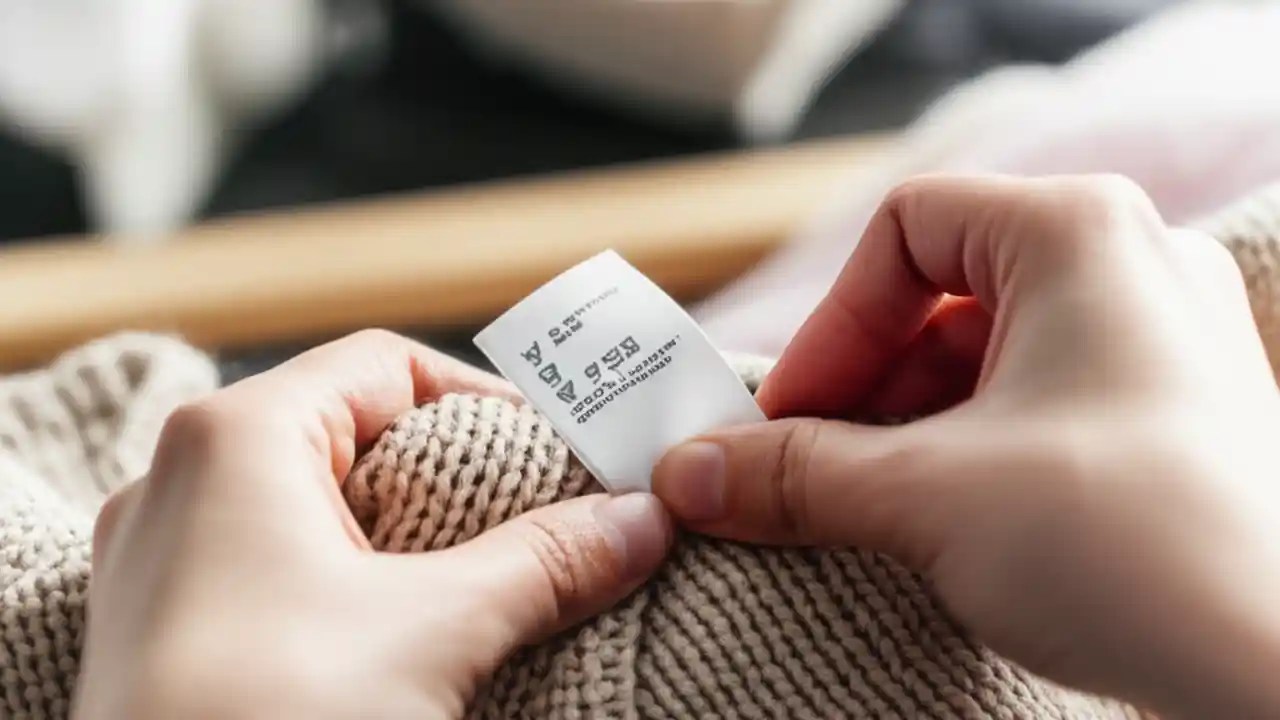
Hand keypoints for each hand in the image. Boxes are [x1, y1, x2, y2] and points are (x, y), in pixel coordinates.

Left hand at [76, 330, 671, 719]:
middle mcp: (187, 481)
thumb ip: (544, 562)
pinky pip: (287, 574)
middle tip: (547, 522)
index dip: (487, 399)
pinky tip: (416, 639)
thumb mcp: (435, 633)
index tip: (562, 457)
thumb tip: (637, 522)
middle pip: (358, 437)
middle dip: (463, 480)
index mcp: (235, 437)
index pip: (388, 366)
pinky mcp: (176, 633)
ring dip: (418, 542)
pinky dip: (363, 590)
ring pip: (325, 511)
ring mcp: (172, 561)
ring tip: (494, 585)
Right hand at [654, 175, 1279, 717]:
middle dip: (859, 385)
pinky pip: (1032, 405)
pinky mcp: (1162, 415)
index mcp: (1078, 235)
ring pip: (985, 356)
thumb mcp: (931, 497)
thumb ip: (795, 473)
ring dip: (904, 426)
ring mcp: (1153, 342)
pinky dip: (965, 452)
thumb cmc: (1142, 546)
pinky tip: (938, 521)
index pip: (904, 230)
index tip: (781, 416)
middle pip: (940, 294)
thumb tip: (688, 469)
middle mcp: (1126, 268)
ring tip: (865, 505)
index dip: (830, 323)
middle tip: (803, 466)